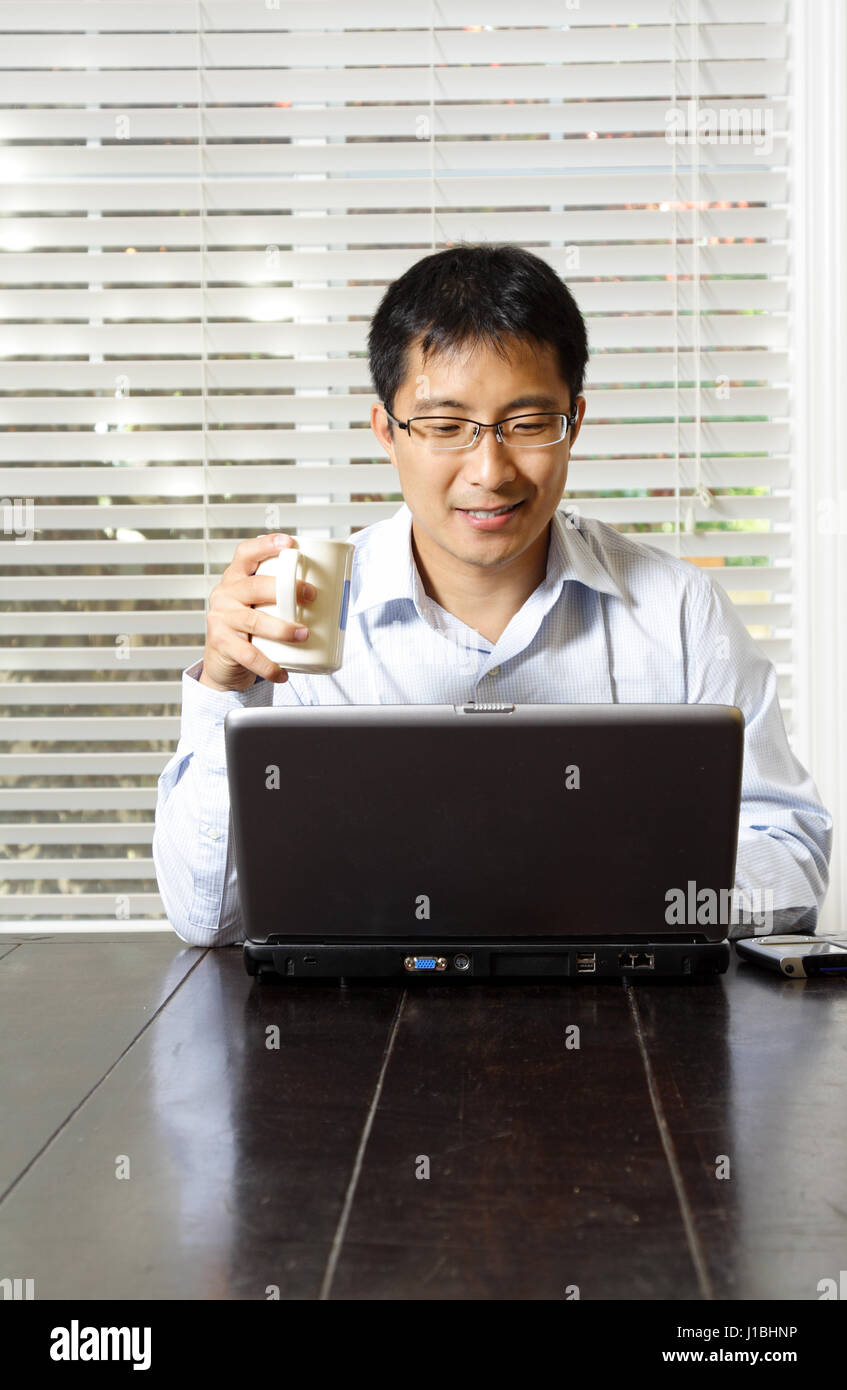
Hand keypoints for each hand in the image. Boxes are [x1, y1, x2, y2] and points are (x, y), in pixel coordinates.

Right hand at [199, 534, 314, 691]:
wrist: (224, 663)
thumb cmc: (251, 629)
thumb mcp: (261, 606)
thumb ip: (285, 596)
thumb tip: (337, 593)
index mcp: (236, 579)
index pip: (246, 553)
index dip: (266, 544)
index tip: (289, 542)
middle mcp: (225, 594)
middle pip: (254, 585)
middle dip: (286, 588)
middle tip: (312, 595)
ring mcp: (221, 619)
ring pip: (254, 620)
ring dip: (282, 628)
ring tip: (304, 634)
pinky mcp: (222, 644)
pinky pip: (249, 655)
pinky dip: (269, 666)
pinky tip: (283, 672)